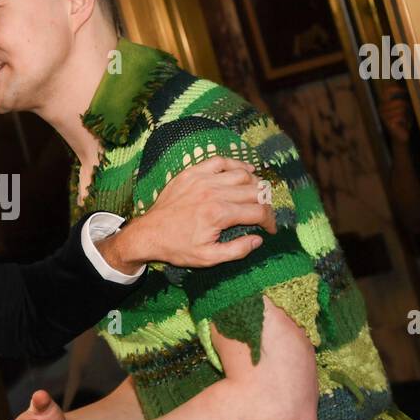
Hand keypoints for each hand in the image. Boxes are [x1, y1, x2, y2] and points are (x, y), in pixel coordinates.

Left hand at [100, 156, 276, 270]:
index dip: (270, 221)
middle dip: (266, 203)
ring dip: (254, 183)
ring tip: (257, 195)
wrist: (149, 233)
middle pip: (254, 191)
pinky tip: (245, 170)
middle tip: (265, 213)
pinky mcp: (191, 173)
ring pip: (241, 174)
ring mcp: (202, 179)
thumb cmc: (177, 247)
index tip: (270, 229)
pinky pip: (220, 161)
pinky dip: (236, 164)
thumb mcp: (208, 258)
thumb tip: (258, 239)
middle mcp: (213, 192)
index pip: (258, 212)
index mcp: (219, 214)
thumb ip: (237, 250)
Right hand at [379, 86, 411, 142]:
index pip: (387, 90)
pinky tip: (403, 125)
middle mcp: (381, 109)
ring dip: (407, 115)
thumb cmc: (404, 121)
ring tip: (405, 120)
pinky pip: (401, 116)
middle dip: (407, 108)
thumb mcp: (404, 108)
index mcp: (384, 103)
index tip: (405, 92)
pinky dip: (405, 120)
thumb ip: (403, 98)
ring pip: (402, 109)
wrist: (401, 137)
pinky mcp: (387, 122)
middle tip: (407, 114)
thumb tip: (405, 88)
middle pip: (400, 102)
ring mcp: (383, 116)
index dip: (397, 89)